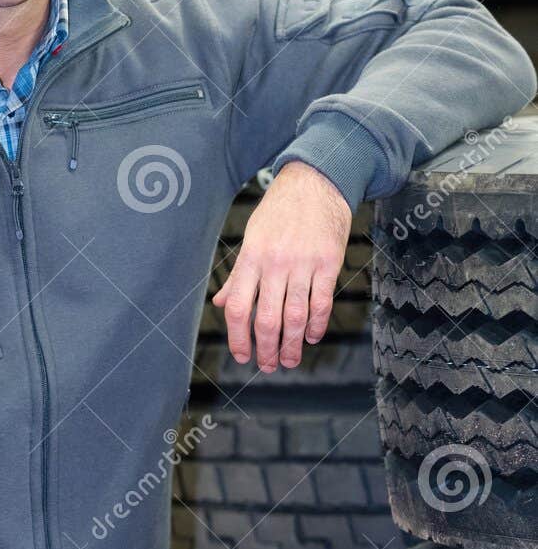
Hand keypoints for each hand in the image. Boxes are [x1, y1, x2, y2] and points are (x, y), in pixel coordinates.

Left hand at [210, 161, 351, 370]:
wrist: (316, 182)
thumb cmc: (280, 211)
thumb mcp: (251, 238)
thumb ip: (238, 275)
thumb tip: (220, 304)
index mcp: (251, 258)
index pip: (236, 307)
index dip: (237, 337)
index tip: (242, 355)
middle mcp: (275, 263)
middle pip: (266, 319)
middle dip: (266, 349)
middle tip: (268, 366)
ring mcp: (303, 263)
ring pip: (295, 316)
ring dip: (292, 345)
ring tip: (290, 360)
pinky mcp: (328, 263)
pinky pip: (322, 302)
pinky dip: (317, 325)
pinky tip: (313, 337)